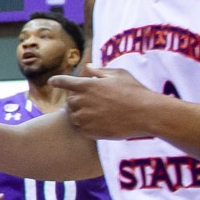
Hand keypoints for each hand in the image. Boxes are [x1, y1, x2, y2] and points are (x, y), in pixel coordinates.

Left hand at [51, 67, 166, 138]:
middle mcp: (82, 101)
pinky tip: (99, 123)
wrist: (147, 114)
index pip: (63, 82)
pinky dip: (86, 126)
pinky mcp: (91, 132)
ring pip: (73, 116)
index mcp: (86, 85)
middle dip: (76, 100)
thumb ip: (100, 70)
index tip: (51, 82)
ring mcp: (85, 117)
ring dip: (80, 114)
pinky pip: (81, 129)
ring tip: (96, 114)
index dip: (56, 81)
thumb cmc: (135, 92)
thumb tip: (87, 67)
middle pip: (69, 101)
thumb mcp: (119, 74)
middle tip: (91, 102)